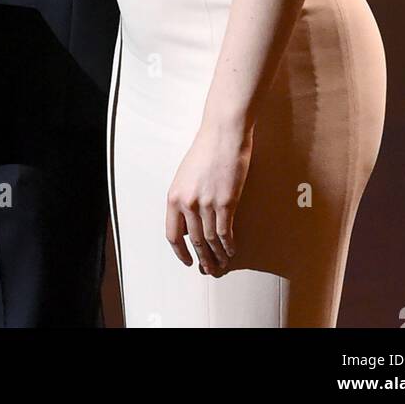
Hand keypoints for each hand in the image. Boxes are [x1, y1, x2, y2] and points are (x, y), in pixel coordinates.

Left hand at [165, 121, 253, 276]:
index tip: (188, 261)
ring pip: (210, 240)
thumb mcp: (185, 176)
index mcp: (174, 196)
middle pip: (194, 241)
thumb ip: (185, 198)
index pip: (172, 234)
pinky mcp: (226, 202)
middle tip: (209, 269)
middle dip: (202, 258)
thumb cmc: (205, 150)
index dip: (180, 252)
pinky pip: (225, 232)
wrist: (223, 134)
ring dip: (217, 255)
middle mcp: (187, 203)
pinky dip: (228, 245)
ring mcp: (206, 204)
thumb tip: (190, 222)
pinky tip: (231, 251)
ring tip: (222, 264)